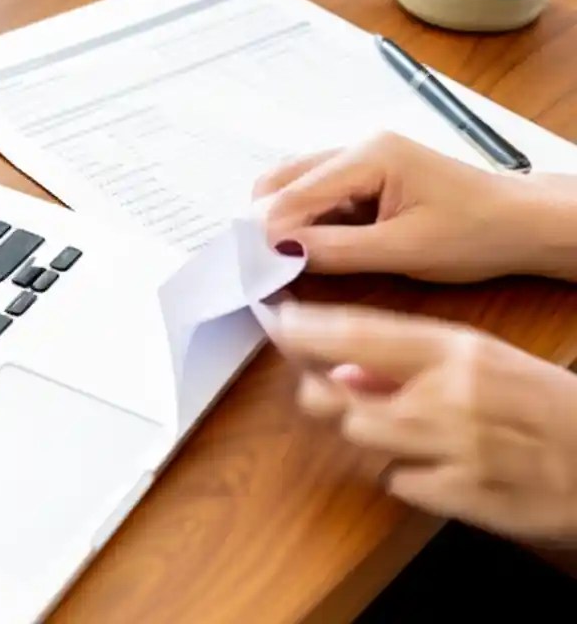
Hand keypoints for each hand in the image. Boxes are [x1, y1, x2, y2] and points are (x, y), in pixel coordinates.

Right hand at [253, 131, 576, 282]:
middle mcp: (359, 148)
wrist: (523, 224)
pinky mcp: (364, 178)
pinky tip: (304, 250)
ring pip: (293, 186)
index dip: (267, 232)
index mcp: (370, 156)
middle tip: (256, 266)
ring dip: (280, 222)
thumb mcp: (404, 250)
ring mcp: (360, 160)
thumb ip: (337, 251)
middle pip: (282, 180)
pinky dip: (301, 222)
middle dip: (264, 222)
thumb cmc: (477, 233)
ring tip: (277, 262)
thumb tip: (279, 254)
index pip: (295, 192)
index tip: (250, 269)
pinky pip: (315, 196)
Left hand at [271, 302, 576, 545]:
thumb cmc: (544, 405)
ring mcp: (457, 448)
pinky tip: (445, 468)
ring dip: (373, 434)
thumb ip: (412, 362)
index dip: (307, 329)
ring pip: (364, 436)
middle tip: (331, 391)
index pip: (360, 332)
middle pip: (340, 395)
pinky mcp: (464, 495)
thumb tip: (341, 368)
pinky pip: (400, 483)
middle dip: (323, 394)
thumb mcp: (485, 362)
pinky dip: (411, 476)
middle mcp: (452, 394)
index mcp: (459, 349)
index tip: (273, 321)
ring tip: (416, 430)